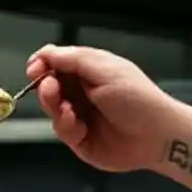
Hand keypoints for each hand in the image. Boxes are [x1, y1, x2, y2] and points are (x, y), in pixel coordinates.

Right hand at [26, 45, 181, 172]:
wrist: (157, 135)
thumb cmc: (137, 98)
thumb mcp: (105, 70)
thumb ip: (73, 60)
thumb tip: (46, 53)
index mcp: (89, 70)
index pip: (56, 62)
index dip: (42, 63)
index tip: (34, 68)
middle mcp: (82, 91)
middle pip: (49, 85)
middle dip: (46, 87)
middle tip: (50, 87)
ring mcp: (80, 115)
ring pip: (52, 109)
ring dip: (55, 106)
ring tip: (67, 108)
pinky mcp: (80, 139)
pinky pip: (62, 130)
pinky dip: (65, 125)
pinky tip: (77, 123)